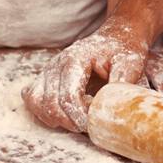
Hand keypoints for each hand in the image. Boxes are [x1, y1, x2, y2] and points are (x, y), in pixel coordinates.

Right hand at [23, 24, 162, 132]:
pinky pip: (33, 99)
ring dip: (56, 118)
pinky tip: (65, 114)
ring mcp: (48, 70)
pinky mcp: (45, 77)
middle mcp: (56, 64)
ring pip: (37, 102)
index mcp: (75, 59)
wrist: (115, 36)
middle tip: (90, 126)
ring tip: (78, 120)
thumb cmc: (122, 49)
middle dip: (70, 121)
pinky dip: (45, 112)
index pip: (69, 97)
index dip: (80, 116)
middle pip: (51, 104)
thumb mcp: (129, 62)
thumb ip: (122, 82)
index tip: (96, 124)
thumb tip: (115, 106)